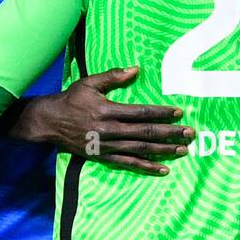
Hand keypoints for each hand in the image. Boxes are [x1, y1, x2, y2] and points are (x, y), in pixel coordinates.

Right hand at [8, 66, 189, 174]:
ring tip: (183, 150)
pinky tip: (163, 169)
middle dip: (170, 133)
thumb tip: (136, 69)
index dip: (161, 112)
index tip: (179, 112)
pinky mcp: (104, 157)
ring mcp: (107, 146)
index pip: (140, 112)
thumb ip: (113, 76)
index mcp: (107, 110)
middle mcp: (109, 130)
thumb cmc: (71, 99)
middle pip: (145, 132)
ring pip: (141, 149)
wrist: (49, 122)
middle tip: (190, 133)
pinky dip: (147, 167)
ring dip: (163, 150)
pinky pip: (128, 163)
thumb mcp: (89, 83)